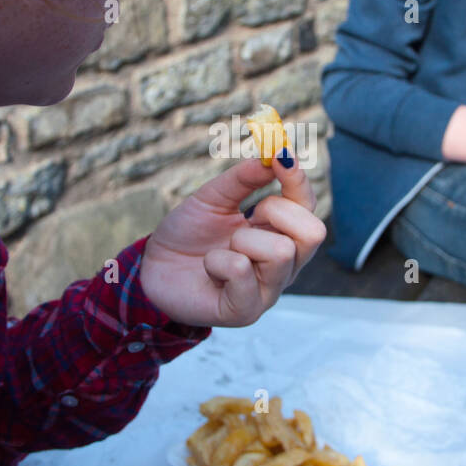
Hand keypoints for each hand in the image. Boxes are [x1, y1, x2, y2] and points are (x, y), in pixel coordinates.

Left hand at [138, 149, 325, 327]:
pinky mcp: (246, 311)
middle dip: (277, 211)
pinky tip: (210, 269)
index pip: (308, 207)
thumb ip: (244, 178)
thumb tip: (275, 154)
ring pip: (281, 252)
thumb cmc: (187, 236)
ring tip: (221, 249)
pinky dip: (217, 261)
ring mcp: (269, 291)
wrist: (152, 269)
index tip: (279, 154)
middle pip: (313, 232)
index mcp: (280, 234)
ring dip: (242, 240)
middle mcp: (284, 265)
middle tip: (248, 215)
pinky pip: (241, 271)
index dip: (298, 179)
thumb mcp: (213, 198)